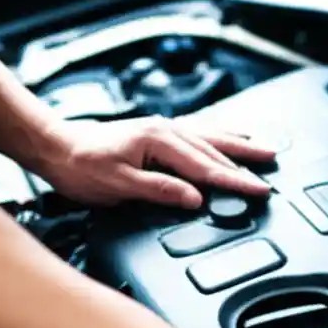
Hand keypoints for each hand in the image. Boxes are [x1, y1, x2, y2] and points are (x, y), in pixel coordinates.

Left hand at [31, 116, 276, 207]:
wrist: (55, 146)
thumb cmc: (79, 165)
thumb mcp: (117, 185)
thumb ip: (159, 190)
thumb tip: (193, 198)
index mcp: (158, 141)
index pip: (205, 168)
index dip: (234, 181)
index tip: (258, 191)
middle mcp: (165, 130)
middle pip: (214, 150)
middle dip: (245, 165)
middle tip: (271, 177)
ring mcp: (162, 129)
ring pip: (210, 138)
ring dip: (238, 147)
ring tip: (265, 151)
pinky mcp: (158, 133)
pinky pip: (198, 133)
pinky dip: (219, 137)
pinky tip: (229, 140)